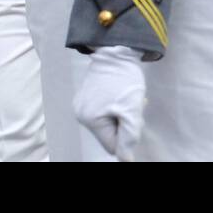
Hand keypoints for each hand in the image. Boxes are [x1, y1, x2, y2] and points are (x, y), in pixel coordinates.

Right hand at [74, 46, 146, 160]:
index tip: (132, 116)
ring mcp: (80, 105)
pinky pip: (101, 113)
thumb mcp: (131, 111)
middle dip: (123, 125)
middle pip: (108, 135)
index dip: (126, 135)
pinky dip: (113, 109)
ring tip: (126, 100)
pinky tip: (118, 96)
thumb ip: (129, 138)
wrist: (116, 51)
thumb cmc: (124, 81)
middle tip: (132, 107)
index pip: (112, 145)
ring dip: (120, 116)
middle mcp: (80, 115)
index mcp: (90, 120)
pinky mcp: (84, 97)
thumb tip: (125, 161)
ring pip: (106, 124)